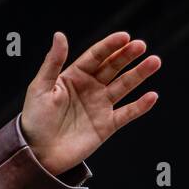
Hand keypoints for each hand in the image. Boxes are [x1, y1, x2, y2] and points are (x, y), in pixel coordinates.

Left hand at [20, 31, 160, 175]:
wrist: (38, 153)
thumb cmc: (34, 119)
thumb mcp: (40, 88)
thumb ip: (52, 62)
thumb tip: (60, 35)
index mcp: (73, 76)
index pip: (95, 56)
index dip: (110, 46)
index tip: (124, 36)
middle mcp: (90, 88)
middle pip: (113, 67)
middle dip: (127, 56)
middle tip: (141, 46)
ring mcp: (100, 106)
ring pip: (124, 86)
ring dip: (139, 74)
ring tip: (154, 61)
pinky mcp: (107, 125)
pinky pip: (127, 113)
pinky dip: (140, 106)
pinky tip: (152, 96)